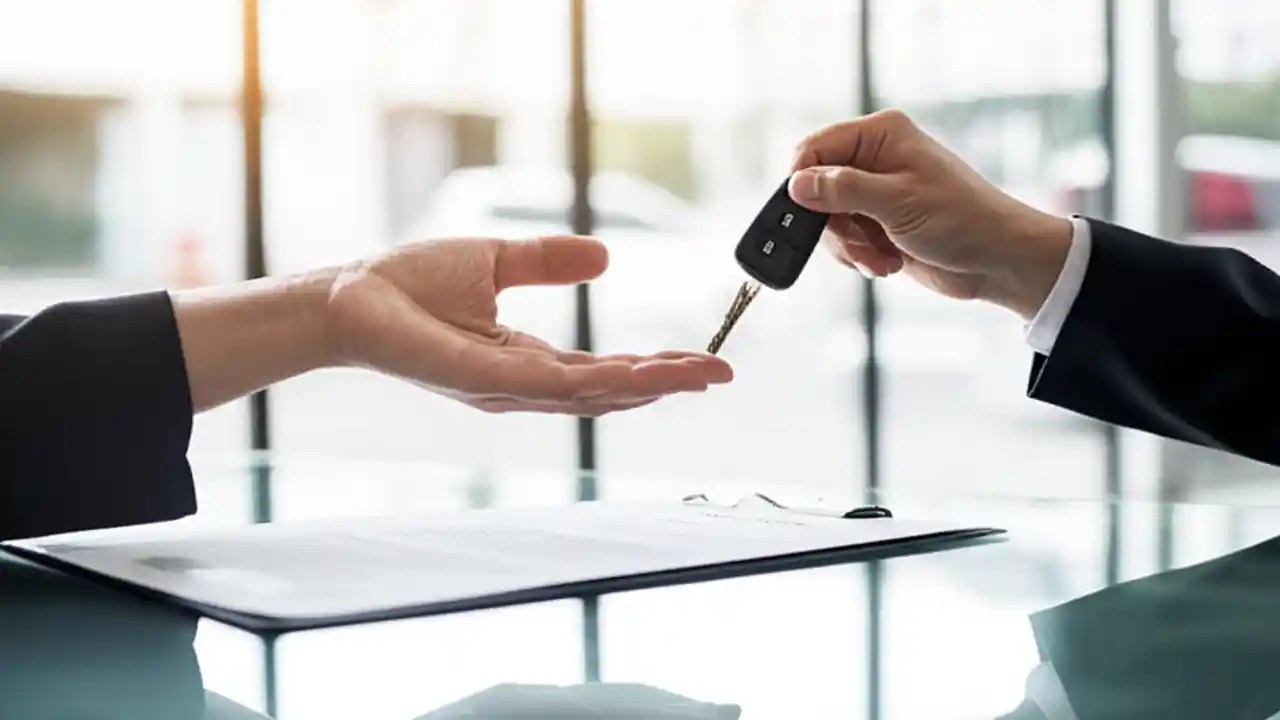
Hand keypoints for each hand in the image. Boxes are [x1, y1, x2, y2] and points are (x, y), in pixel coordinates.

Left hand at [323, 235, 732, 414]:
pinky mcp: (485, 379)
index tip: (701, 358)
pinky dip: (602, 383)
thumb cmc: (404, 285)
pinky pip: (554, 385)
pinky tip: (641, 375)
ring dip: (649, 386)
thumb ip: (546, 262)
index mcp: (526, 359)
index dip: (653, 366)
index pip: (602, 368)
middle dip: (667, 384)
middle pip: (609, 392)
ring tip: (699, 375)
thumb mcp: (493, 261)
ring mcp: (506, 388)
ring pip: (592, 395)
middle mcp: (522, 385)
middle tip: (721, 374)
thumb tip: (606, 257)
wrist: (346, 296)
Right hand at [788, 109, 1073, 318]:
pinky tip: (885, 262)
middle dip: (833, 224)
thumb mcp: (896, 201)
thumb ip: (842, 190)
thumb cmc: (962, 219)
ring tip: (879, 258)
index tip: (806, 213)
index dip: (804, 180)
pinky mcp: (879, 224)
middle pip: (817, 188)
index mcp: (880, 135)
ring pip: (828, 220)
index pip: (816, 147)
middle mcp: (874, 159)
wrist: (997, 260)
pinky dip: (859, 256)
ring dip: (849, 246)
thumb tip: (797, 184)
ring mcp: (876, 193)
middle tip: (858, 242)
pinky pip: (845, 240)